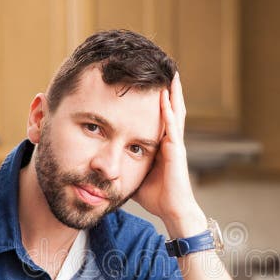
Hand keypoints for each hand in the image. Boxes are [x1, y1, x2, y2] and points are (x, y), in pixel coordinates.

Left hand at [133, 73, 206, 237]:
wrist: (173, 211)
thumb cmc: (156, 196)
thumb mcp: (132, 174)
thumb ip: (121, 163)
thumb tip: (102, 161)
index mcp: (162, 144)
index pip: (159, 115)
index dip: (157, 98)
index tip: (150, 80)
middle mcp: (171, 141)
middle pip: (170, 108)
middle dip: (168, 88)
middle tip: (165, 67)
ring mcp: (175, 145)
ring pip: (175, 113)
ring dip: (172, 93)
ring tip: (170, 73)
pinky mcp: (176, 153)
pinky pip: (172, 128)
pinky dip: (167, 112)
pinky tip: (163, 98)